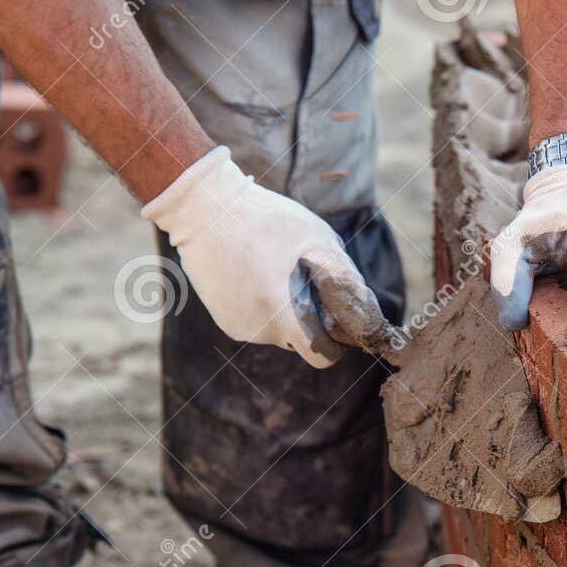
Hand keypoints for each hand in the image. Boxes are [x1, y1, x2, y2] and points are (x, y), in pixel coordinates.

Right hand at [141, 147, 386, 366]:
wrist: (204, 209)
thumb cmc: (266, 219)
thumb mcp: (317, 240)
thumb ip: (345, 279)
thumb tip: (362, 308)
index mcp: (285, 317)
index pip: (322, 357)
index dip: (335, 342)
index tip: (334, 318)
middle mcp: (260, 332)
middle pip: (300, 343)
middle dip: (308, 321)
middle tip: (303, 282)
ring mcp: (239, 328)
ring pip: (278, 332)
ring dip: (284, 311)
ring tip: (274, 271)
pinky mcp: (224, 320)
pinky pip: (257, 322)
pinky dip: (263, 306)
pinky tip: (255, 273)